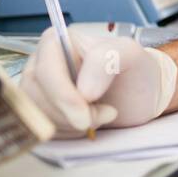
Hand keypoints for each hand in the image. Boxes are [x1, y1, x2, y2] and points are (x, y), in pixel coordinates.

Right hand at [19, 29, 177, 138]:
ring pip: (37, 116)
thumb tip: (83, 90)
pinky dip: (67, 134)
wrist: (140, 95)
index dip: (62, 96)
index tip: (85, 115)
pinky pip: (41, 131)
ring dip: (70, 125)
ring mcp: (38, 90)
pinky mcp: (41, 112)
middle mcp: (40, 64)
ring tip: (101, 114)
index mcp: (56, 42)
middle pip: (37, 97)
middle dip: (70, 114)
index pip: (45, 71)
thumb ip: (106, 59)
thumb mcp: (130, 54)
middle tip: (105, 113)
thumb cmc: (134, 70)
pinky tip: (89, 123)